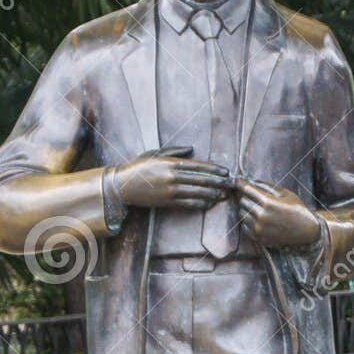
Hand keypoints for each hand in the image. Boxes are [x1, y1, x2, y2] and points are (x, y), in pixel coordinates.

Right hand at [111, 146, 230, 208]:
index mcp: (170, 163)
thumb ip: (175, 152)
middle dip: (218, 182)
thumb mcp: (155, 154)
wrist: (122, 185)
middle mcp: (172, 176)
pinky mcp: (167, 202)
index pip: (198, 166)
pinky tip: (209, 203)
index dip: (214, 169)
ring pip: (197, 193)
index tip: (225, 171)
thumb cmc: (138, 167)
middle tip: (231, 184)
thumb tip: (192, 150)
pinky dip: (200, 204)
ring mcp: (170, 191)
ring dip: (213, 194)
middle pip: (201, 180)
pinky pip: (188, 204)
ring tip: (224, 195)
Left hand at [236, 180, 321, 248]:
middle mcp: (261, 216)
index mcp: (268, 202)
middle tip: (254, 197)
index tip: (237, 182)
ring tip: (259, 209)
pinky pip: (245, 226)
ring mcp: (259, 228)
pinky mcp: (259, 238)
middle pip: (243, 201)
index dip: (241, 184)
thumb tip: (252, 181)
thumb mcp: (286, 193)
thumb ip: (267, 186)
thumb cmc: (298, 210)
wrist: (307, 231)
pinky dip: (249, 221)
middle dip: (247, 197)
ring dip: (248, 209)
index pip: (246, 189)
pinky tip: (259, 219)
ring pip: (242, 213)